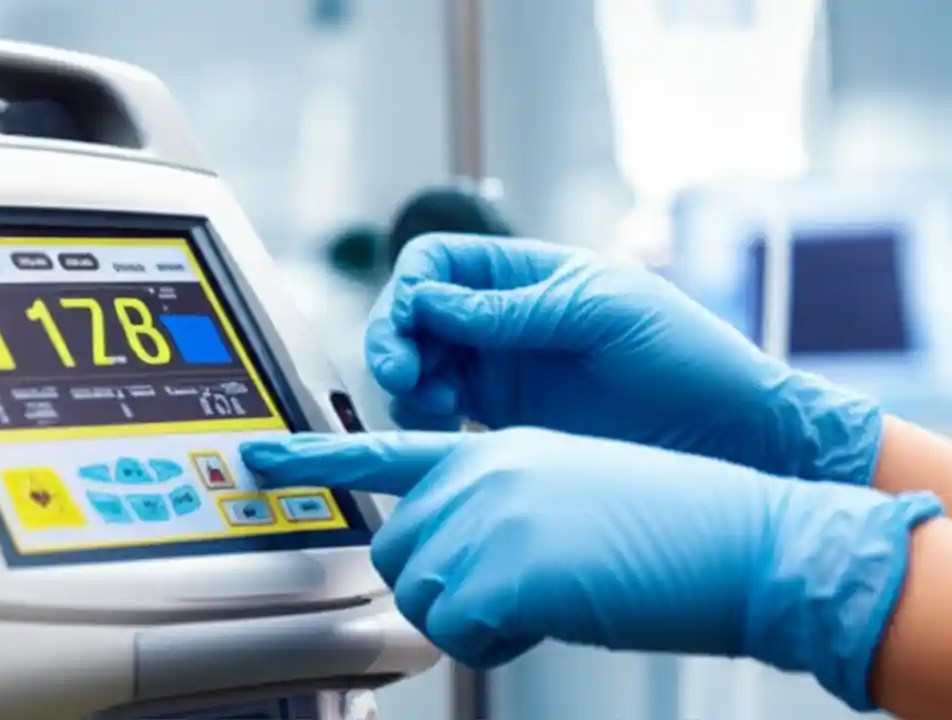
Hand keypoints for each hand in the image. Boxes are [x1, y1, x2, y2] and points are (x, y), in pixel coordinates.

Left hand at [242, 429, 941, 710]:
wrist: (743, 537)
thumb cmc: (668, 524)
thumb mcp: (564, 493)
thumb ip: (490, 513)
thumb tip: (446, 568)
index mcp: (492, 448)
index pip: (383, 452)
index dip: (313, 459)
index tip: (261, 460)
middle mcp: (477, 471)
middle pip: (399, 556)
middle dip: (445, 588)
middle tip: (519, 589)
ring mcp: (486, 514)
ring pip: (422, 599)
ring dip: (475, 617)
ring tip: (548, 593)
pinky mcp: (502, 565)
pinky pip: (461, 634)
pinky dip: (502, 641)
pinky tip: (556, 611)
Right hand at [367, 234, 880, 483]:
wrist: (729, 433)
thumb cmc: (685, 355)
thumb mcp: (601, 314)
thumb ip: (513, 310)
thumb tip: (429, 302)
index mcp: (528, 272)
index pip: (438, 262)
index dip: (410, 290)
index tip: (413, 331)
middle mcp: (504, 316)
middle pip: (416, 314)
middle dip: (395, 339)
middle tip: (403, 378)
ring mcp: (504, 369)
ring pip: (421, 363)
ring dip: (409, 381)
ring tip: (435, 408)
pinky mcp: (508, 418)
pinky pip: (443, 410)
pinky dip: (426, 417)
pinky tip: (448, 430)